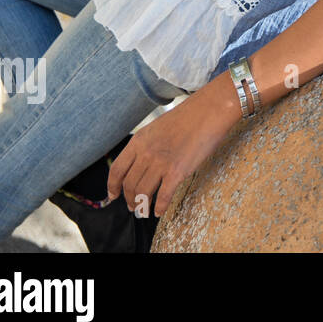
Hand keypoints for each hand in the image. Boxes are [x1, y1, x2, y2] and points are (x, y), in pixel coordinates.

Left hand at [106, 93, 237, 217]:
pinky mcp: (177, 172)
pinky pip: (163, 196)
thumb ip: (147, 145)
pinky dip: (159, 207)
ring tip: (144, 210)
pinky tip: (159, 211)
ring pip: (142, 193)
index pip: (116, 170)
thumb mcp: (158, 127)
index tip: (113, 195)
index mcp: (139, 141)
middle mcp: (146, 153)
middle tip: (133, 206)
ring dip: (141, 205)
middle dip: (129, 199)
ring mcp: (161, 163)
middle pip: (129, 185)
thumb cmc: (189, 117)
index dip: (112, 186)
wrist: (210, 111)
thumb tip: (142, 163)